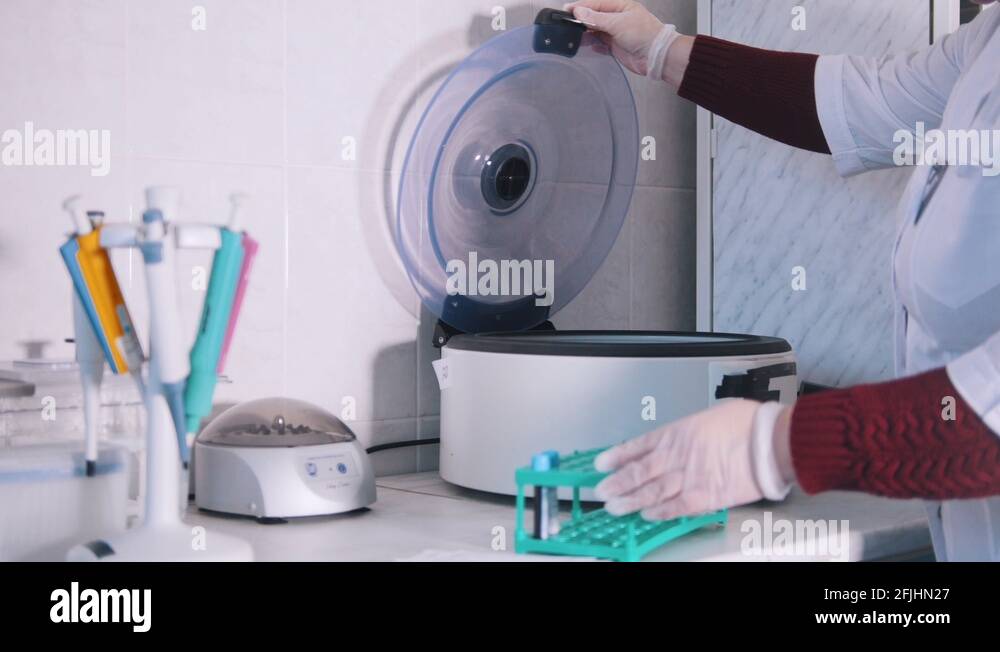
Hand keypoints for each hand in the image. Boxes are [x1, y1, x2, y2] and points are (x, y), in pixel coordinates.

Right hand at [564, 0, 668, 76]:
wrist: (657, 56)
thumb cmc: (644, 34)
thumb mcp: (618, 23)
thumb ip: (597, 18)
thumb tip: (579, 12)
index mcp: (620, 6)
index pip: (596, 4)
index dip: (580, 7)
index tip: (566, 10)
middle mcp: (617, 18)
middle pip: (594, 17)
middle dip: (581, 21)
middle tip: (566, 24)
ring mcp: (616, 33)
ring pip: (595, 31)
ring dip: (585, 34)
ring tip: (572, 36)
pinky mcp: (616, 47)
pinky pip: (600, 44)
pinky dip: (593, 45)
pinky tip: (585, 46)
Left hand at [594, 400, 794, 520]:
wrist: (770, 440)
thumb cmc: (747, 423)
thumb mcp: (709, 416)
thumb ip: (689, 431)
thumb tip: (683, 438)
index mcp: (677, 432)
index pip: (637, 445)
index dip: (617, 456)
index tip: (601, 464)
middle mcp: (677, 454)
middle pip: (638, 471)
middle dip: (616, 483)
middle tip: (600, 491)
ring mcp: (689, 476)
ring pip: (650, 491)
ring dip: (629, 500)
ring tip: (614, 507)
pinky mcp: (705, 496)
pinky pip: (676, 507)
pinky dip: (659, 512)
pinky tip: (646, 515)